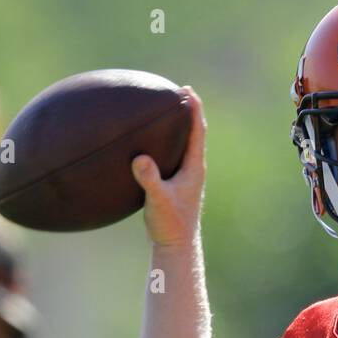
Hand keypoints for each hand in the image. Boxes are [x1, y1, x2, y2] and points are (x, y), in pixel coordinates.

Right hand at [130, 87, 205, 248]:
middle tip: (178, 92)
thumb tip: (140, 159)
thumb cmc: (169, 225)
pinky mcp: (177, 185)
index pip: (197, 131)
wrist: (176, 246)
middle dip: (187, 112)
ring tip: (167, 112)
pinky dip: (167, 144)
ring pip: (185, 145)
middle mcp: (193, 169)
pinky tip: (153, 144)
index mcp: (193, 168)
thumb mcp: (157, 201)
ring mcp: (186, 177)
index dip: (193, 109)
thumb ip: (149, 179)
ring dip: (179, 128)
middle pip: (194, 133)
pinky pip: (174, 157)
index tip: (187, 90)